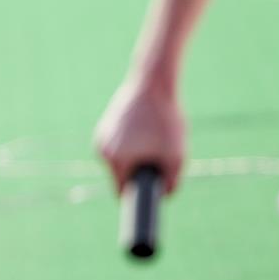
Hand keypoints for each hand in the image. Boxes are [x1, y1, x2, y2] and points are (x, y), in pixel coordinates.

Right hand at [95, 76, 185, 195]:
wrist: (153, 85)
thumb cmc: (165, 121)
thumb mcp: (177, 156)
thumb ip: (172, 183)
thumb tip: (165, 194)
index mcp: (115, 160)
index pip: (123, 191)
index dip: (140, 192)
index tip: (154, 184)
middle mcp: (101, 150)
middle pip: (122, 175)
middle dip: (140, 170)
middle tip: (159, 153)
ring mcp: (101, 136)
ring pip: (120, 160)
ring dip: (136, 156)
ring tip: (153, 138)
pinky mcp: (105, 125)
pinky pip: (119, 145)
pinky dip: (132, 143)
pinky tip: (146, 128)